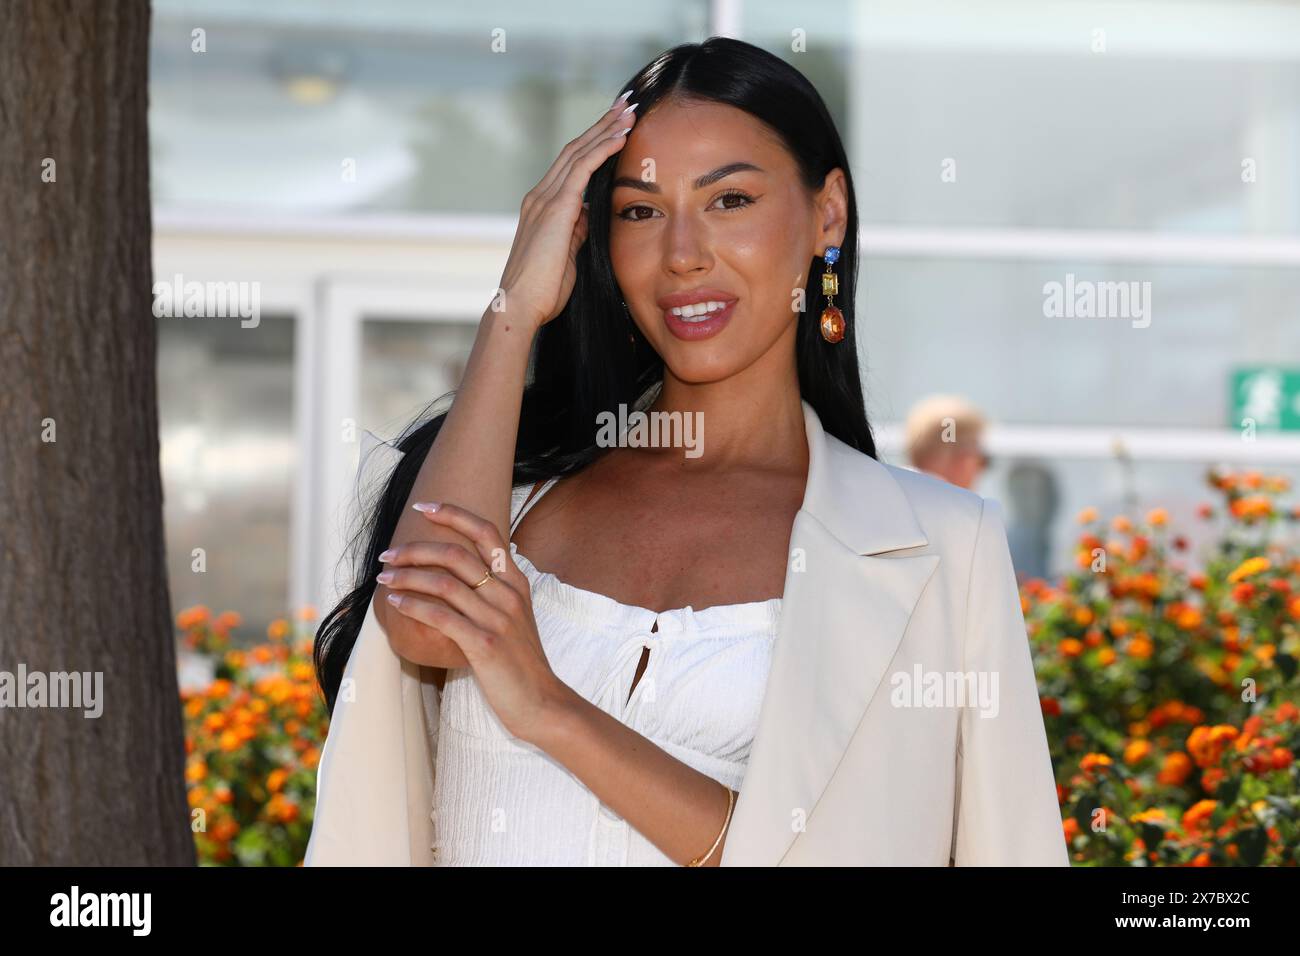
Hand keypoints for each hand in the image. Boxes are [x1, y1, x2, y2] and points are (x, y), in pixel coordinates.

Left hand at [376, 501, 575, 745]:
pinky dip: (413, 605)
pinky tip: (396, 603)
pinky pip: (440, 616)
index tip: (424, 507)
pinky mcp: (484, 644)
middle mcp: (509, 594)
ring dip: (407, 575)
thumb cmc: (522, 664)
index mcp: (516, 583)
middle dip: (415, 549)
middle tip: (388, 555)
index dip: (454, 514)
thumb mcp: (515, 619)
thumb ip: (493, 594)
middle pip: (456, 554)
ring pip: (444, 583)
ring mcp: (498, 619)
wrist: (543, 703)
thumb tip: (457, 576)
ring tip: (384, 577)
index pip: (486, 533)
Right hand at [496, 91, 638, 330]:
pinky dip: (603, 149)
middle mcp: (541, 196)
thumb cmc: (543, 290)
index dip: (595, 142)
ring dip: (606, 129)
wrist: (521, 306)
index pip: (572, 164)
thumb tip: (590, 216)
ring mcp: (545, 199)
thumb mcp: (566, 254)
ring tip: (630, 110)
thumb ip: (576, 230)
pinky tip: (622, 135)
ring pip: (579, 151)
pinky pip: (582, 168)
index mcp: (543, 206)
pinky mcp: (555, 208)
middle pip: (575, 148)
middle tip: (626, 103)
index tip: (617, 126)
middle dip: (602, 124)